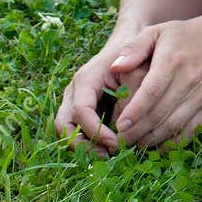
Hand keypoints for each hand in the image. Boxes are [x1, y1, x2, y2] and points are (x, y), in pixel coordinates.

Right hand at [55, 34, 151, 156]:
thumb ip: (131, 95)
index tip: (115, 142)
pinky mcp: (82, 111)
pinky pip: (78, 130)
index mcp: (85, 80)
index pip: (80, 110)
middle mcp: (74, 93)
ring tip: (107, 156)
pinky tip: (109, 150)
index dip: (95, 130)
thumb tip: (124, 126)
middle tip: (105, 155)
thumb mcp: (137, 71)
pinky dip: (89, 142)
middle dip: (82, 144)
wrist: (131, 46)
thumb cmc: (136, 58)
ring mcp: (74, 102)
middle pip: (63, 125)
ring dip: (84, 147)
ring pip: (66, 131)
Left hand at [105, 15, 201, 149]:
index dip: (135, 111)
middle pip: (160, 113)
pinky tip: (157, 145)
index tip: (120, 126)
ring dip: (152, 139)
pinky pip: (190, 130)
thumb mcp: (157, 32)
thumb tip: (115, 67)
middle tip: (120, 142)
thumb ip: (134, 48)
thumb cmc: (183, 37)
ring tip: (134, 145)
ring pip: (174, 125)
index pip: (152, 91)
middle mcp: (189, 79)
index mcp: (172, 60)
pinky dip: (173, 143)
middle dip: (137, 131)